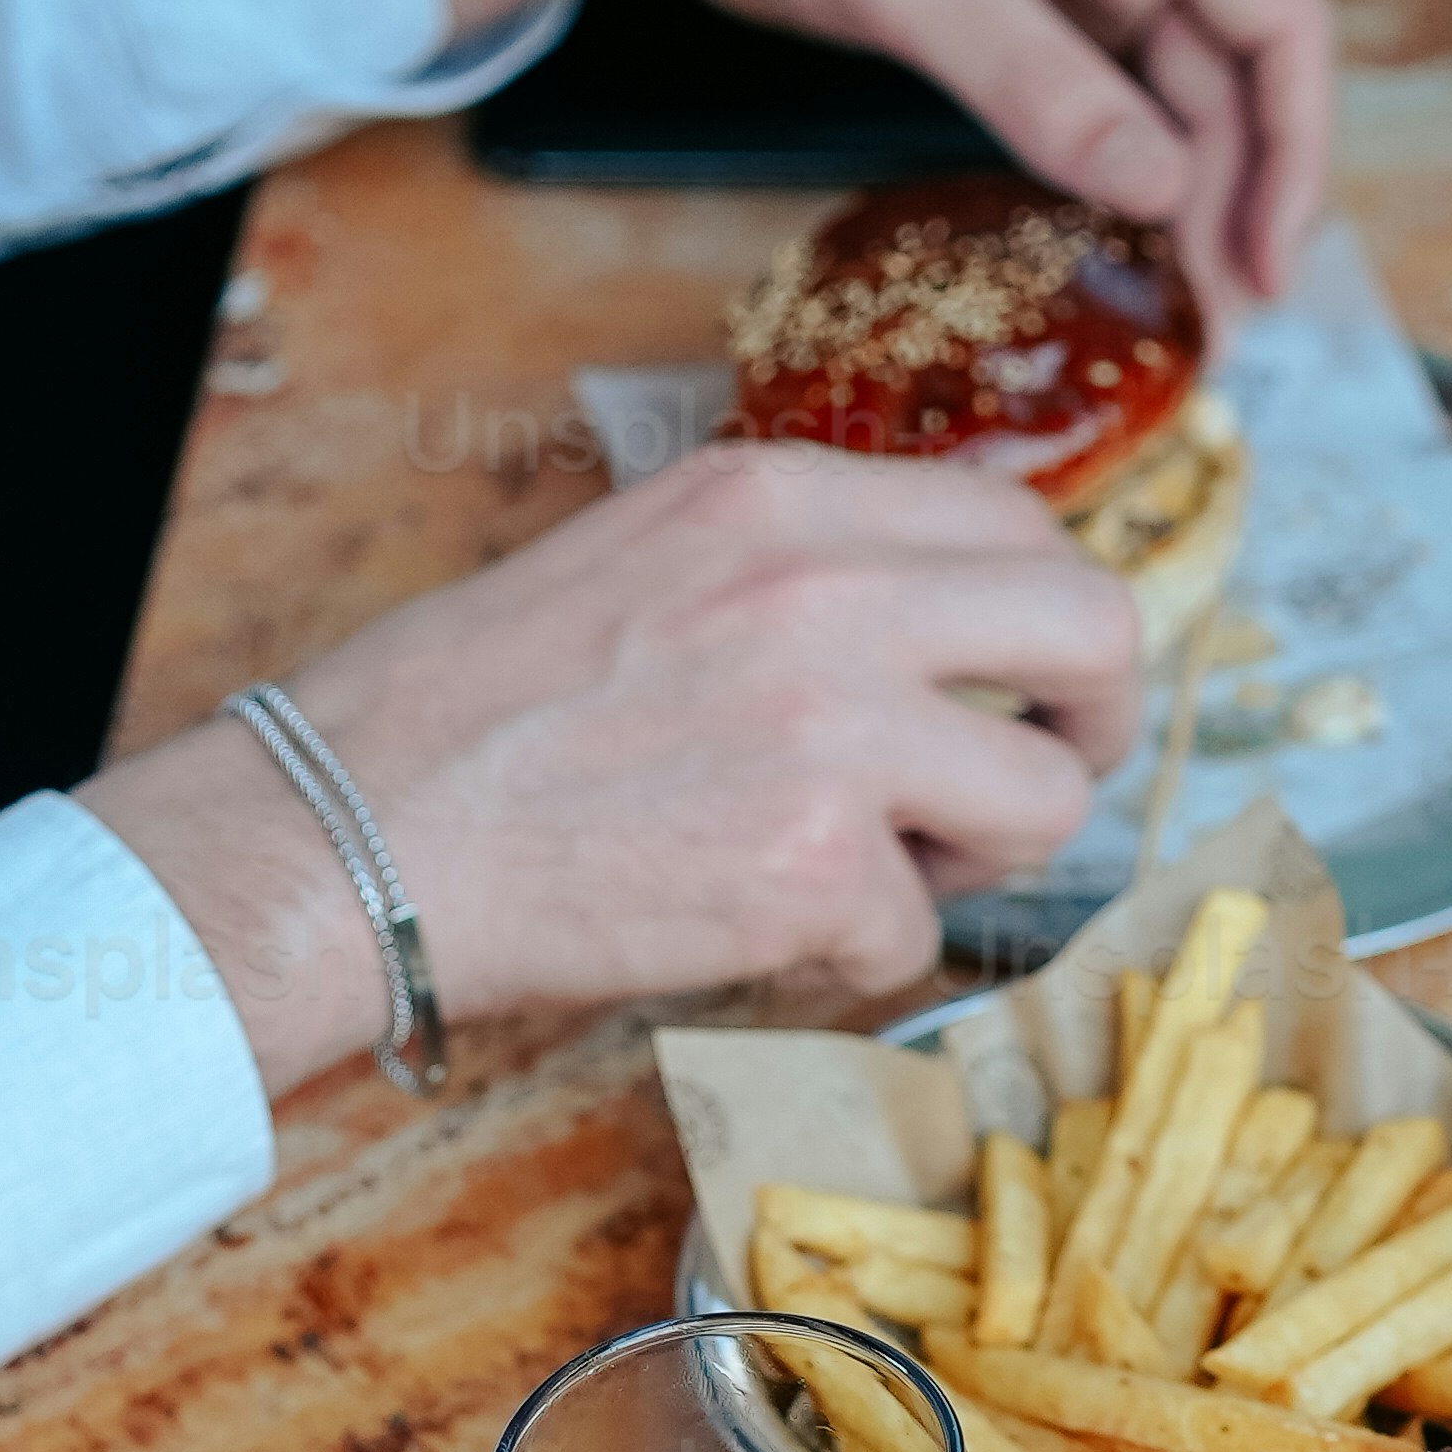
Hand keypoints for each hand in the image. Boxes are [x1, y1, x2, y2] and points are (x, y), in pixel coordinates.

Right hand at [101, 442, 1145, 1079]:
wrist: (356, 832)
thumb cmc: (479, 714)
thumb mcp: (653, 559)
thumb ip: (802, 570)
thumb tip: (946, 620)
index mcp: (781, 496)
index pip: (1018, 524)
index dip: (1052, 619)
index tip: (1033, 682)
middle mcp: (825, 587)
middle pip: (1093, 629)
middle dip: (1094, 723)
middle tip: (1044, 777)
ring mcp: (831, 725)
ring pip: (1042, 802)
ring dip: (972, 859)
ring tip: (858, 869)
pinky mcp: (817, 864)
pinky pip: (920, 932)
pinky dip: (849, 954)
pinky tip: (750, 926)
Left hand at [571, 0, 1335, 302]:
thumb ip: (1042, 87)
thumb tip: (1162, 192)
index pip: (1276, 14)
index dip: (1294, 147)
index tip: (1266, 264)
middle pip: (1230, 64)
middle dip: (1235, 192)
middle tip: (1218, 326)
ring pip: (1164, 87)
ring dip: (1177, 192)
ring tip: (1176, 307)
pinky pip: (1091, 87)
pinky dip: (1107, 164)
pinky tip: (1110, 242)